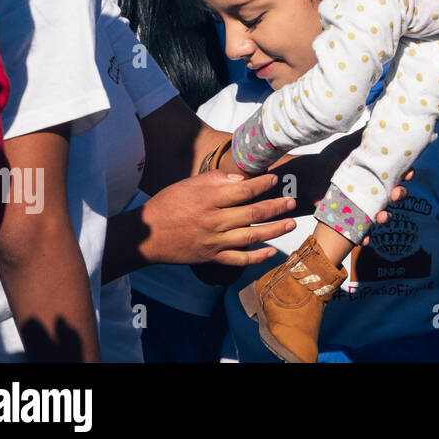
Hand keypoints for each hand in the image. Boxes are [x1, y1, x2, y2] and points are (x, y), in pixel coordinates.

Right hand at [140, 170, 298, 267]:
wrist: (146, 237)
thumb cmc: (167, 205)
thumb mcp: (188, 185)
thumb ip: (216, 179)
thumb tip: (242, 178)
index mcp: (208, 200)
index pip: (243, 191)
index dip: (262, 185)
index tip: (275, 180)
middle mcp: (213, 221)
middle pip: (252, 213)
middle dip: (276, 207)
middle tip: (292, 201)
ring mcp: (213, 241)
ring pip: (251, 237)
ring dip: (274, 230)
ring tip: (291, 223)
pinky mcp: (211, 257)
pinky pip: (238, 260)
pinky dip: (256, 258)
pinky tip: (272, 252)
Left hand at [267, 135, 412, 228]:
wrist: (307, 178)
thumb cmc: (330, 159)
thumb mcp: (346, 145)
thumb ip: (362, 136)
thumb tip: (377, 118)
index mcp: (375, 172)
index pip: (397, 174)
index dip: (406, 174)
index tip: (408, 173)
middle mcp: (373, 190)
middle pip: (394, 194)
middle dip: (399, 195)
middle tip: (396, 194)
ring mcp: (363, 205)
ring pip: (381, 214)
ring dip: (385, 217)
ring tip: (381, 217)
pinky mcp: (350, 219)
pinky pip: (361, 232)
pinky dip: (363, 238)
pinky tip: (363, 240)